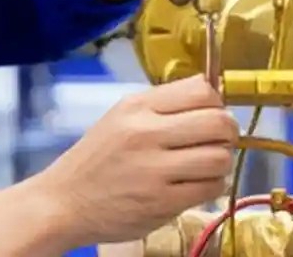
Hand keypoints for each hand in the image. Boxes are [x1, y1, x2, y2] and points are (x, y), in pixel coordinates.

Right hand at [33, 77, 238, 244]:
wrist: (64, 202)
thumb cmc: (96, 159)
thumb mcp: (120, 117)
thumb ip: (162, 104)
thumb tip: (209, 90)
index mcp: (137, 107)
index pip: (201, 90)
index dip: (216, 103)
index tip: (211, 114)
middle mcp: (146, 133)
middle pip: (217, 122)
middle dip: (227, 132)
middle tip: (219, 140)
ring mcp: (155, 170)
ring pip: (219, 157)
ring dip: (221, 162)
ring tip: (206, 165)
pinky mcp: (162, 203)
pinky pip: (210, 188)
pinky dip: (211, 185)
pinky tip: (196, 185)